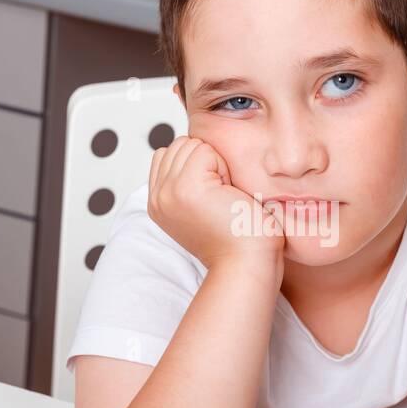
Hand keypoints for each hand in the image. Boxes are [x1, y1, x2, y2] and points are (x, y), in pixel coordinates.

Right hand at [148, 135, 283, 279]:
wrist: (248, 262)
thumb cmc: (239, 236)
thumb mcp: (202, 207)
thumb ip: (186, 181)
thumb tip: (194, 148)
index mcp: (158, 203)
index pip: (168, 153)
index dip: (197, 164)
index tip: (212, 195)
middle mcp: (158, 198)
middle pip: (179, 145)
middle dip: (206, 161)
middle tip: (220, 195)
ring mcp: (168, 193)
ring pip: (191, 145)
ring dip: (215, 163)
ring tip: (223, 194)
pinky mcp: (186, 188)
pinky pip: (205, 150)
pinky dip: (223, 166)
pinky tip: (228, 193)